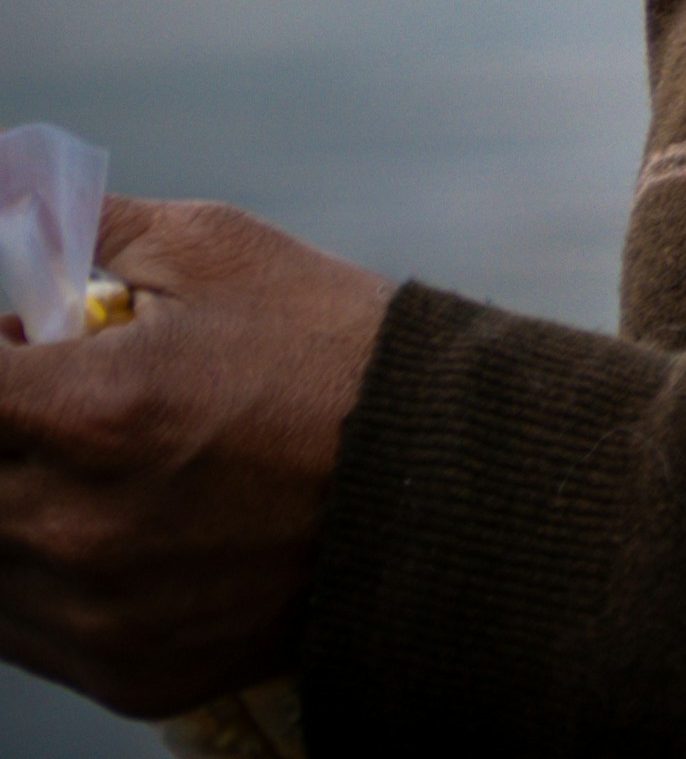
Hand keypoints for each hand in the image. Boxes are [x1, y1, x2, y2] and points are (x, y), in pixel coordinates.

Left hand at [0, 196, 389, 717]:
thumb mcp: (220, 253)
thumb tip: (5, 206)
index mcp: (91, 414)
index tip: (14, 352)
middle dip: (2, 432)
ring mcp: (96, 613)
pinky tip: (105, 528)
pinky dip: (34, 576)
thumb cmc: (336, 352)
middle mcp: (76, 527)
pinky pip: (17, 630)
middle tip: (51, 400)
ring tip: (92, 463)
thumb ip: (87, 229)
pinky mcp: (123, 671)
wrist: (448, 476)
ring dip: (12, 503)